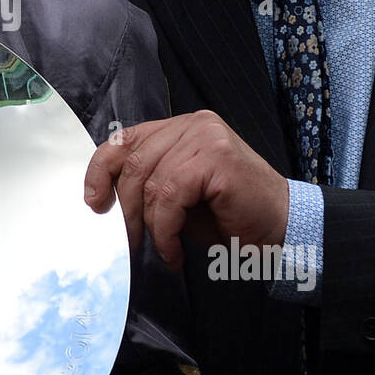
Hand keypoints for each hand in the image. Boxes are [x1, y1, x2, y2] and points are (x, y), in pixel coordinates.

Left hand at [83, 112, 289, 270]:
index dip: (100, 169)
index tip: (93, 202)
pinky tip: (175, 250)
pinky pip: (170, 196)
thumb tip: (102, 200)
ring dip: (148, 225)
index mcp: (180, 127)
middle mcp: (193, 124)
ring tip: (161, 249)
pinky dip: (165, 230)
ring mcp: (206, 136)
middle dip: (124, 209)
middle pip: (134, 162)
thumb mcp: (179, 196)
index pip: (126, 138)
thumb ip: (147, 185)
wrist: (282, 228)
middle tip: (128, 243)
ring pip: (150, 181)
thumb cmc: (230, 216)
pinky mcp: (216, 157)